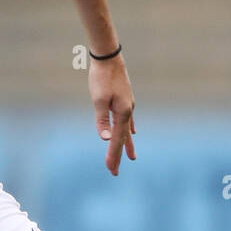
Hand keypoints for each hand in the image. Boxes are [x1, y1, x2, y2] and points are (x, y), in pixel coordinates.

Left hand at [90, 54, 135, 175]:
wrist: (109, 57)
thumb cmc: (101, 77)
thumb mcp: (98, 99)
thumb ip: (101, 119)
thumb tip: (105, 138)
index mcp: (122, 113)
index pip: (116, 140)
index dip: (113, 156)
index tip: (111, 170)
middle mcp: (128, 111)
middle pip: (123, 138)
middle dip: (119, 155)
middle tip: (115, 172)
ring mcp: (128, 106)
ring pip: (127, 131)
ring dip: (127, 145)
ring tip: (132, 158)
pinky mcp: (125, 100)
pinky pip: (129, 120)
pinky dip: (129, 130)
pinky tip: (133, 134)